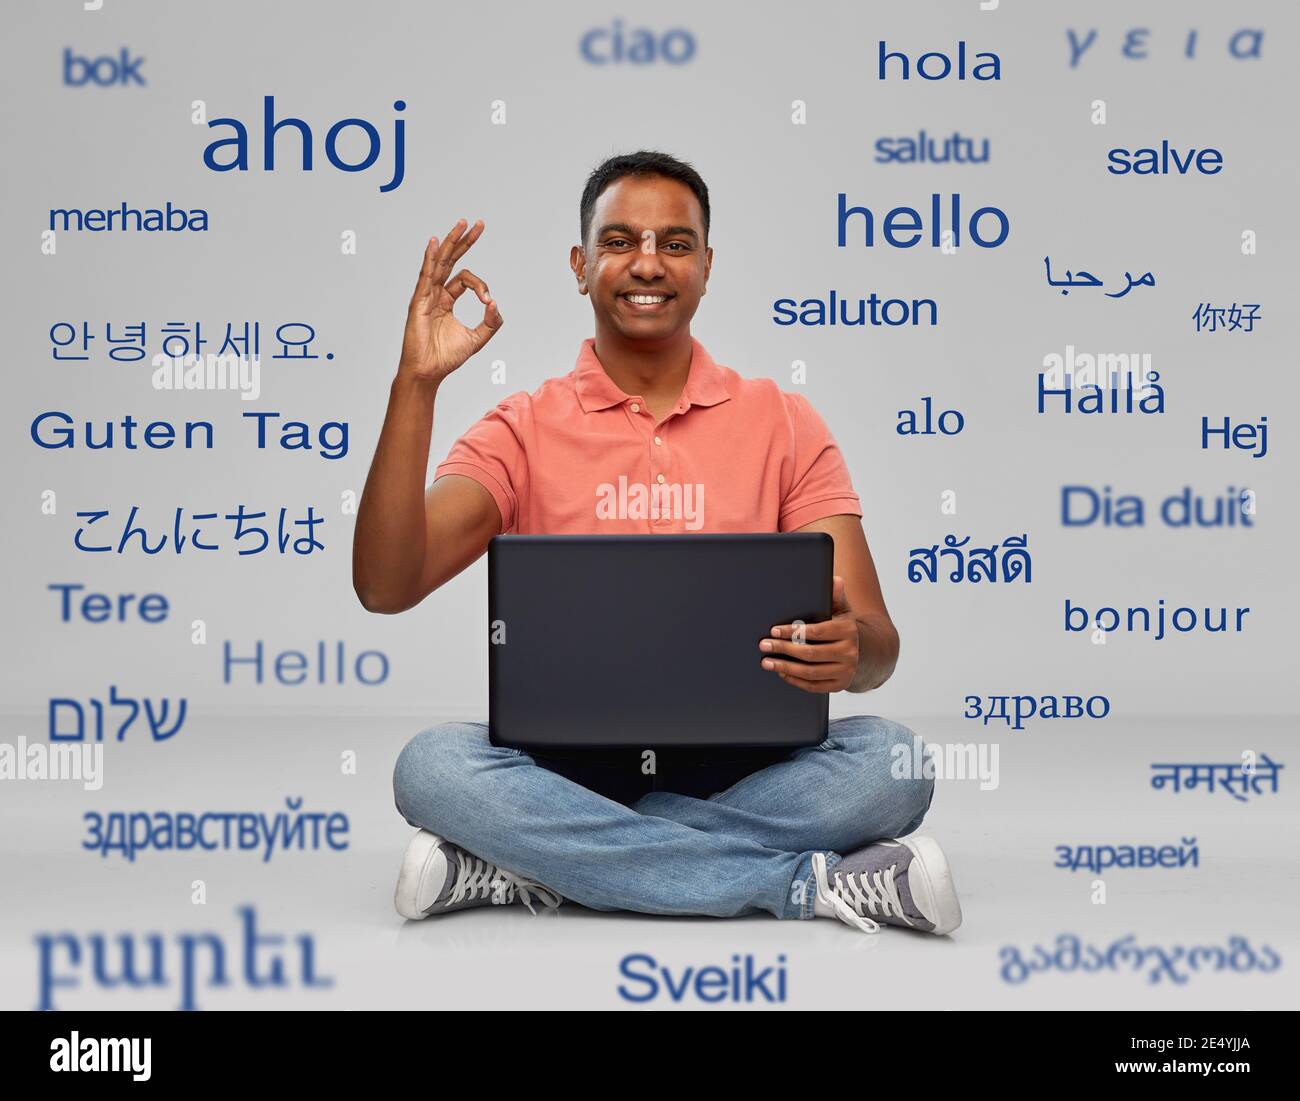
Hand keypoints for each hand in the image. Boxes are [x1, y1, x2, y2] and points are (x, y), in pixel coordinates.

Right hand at [398, 218, 502, 384]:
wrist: (429, 371)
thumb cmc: (446, 357)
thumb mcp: (477, 338)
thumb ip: (490, 323)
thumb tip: (495, 303)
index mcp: (447, 300)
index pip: (465, 280)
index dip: (481, 286)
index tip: (488, 301)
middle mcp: (435, 293)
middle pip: (451, 260)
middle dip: (465, 241)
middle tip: (478, 224)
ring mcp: (425, 295)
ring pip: (439, 262)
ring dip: (451, 242)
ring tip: (462, 224)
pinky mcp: (419, 302)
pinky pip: (425, 276)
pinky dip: (430, 259)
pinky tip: (435, 244)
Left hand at [759, 575, 859, 693]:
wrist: (866, 653)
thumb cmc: (844, 628)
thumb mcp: (843, 611)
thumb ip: (836, 596)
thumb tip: (834, 580)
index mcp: (848, 631)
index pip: (817, 632)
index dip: (793, 632)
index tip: (774, 631)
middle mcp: (849, 653)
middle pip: (810, 653)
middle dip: (783, 649)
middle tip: (763, 645)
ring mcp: (845, 672)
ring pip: (810, 672)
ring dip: (785, 667)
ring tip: (767, 662)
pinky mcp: (839, 686)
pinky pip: (813, 686)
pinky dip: (795, 680)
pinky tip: (781, 672)